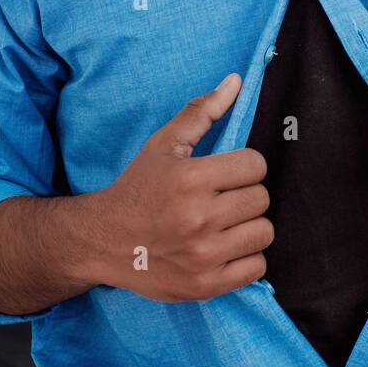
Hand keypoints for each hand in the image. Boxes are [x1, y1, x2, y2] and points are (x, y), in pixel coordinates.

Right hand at [89, 73, 273, 301]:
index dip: (243, 166)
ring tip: (224, 223)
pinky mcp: (206, 285)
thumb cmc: (139, 188)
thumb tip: (236, 81)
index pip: (256, 165)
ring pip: (264, 232)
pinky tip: (223, 248)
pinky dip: (246, 258)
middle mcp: (199, 218)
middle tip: (222, 198)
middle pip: (262, 199)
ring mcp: (204, 255)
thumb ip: (202, 111)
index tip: (226, 173)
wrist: (103, 240)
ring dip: (248, 226)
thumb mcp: (164, 145)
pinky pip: (257, 268)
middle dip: (245, 195)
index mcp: (191, 178)